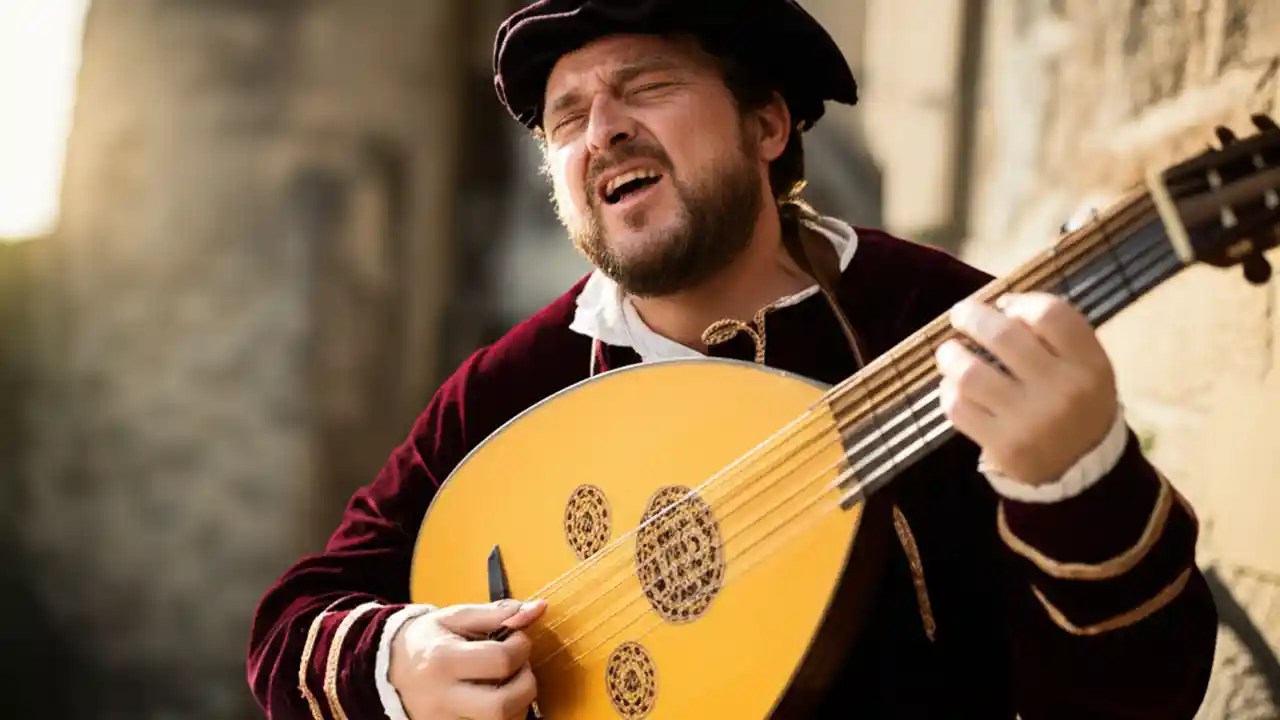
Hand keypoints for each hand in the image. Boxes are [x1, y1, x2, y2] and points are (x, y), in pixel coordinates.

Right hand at [390, 598, 546, 719]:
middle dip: (526, 685)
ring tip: (510, 683)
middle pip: (501, 706)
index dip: (521, 647)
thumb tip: (538, 608)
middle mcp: (441, 698)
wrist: (391, 668)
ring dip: (519, 704)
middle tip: (520, 668)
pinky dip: (505, 717)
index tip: (517, 639)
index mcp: (442, 660)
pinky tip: (500, 700)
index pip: (499, 661)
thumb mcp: (458, 617)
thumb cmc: (430, 639)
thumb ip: (498, 613)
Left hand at [935, 292, 1116, 486]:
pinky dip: (948, 391)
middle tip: (961, 314)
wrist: (1082, 467)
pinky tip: (953, 386)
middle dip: (972, 317)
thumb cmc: (1076, 401)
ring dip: (950, 355)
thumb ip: (1053, 332)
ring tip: (949, 351)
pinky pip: (959, 407)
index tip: (1005, 306)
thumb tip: (1001, 304)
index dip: (1021, 302)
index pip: (1051, 314)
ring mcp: (1030, 421)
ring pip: (970, 373)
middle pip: (1004, 335)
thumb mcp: (1085, 364)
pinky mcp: (1003, 446)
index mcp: (1089, 365)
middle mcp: (1063, 391)